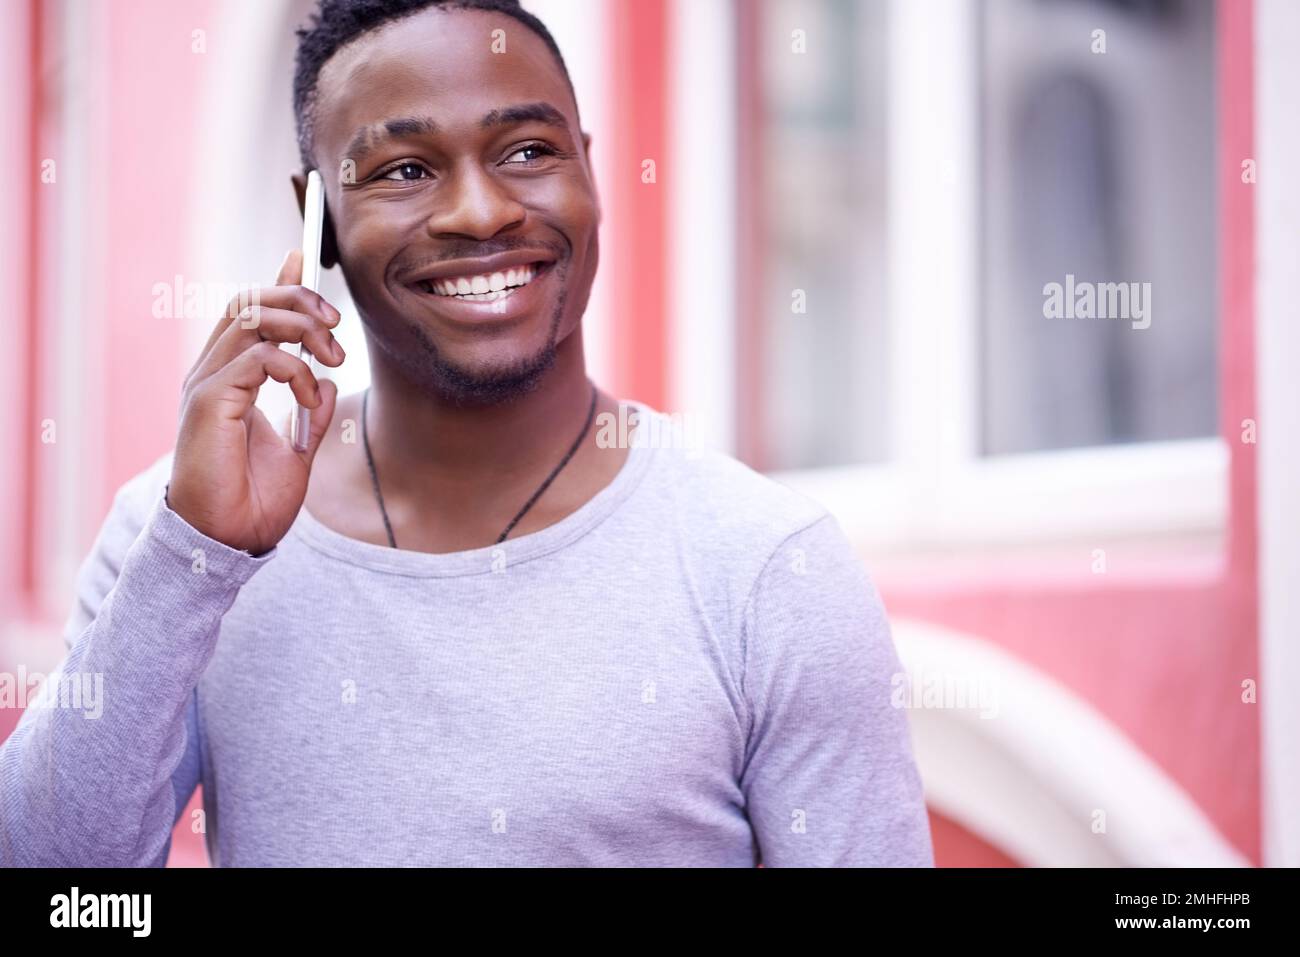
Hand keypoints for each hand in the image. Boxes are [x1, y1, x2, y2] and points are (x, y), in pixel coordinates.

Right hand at [167, 249, 344, 555]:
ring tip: (332, 356)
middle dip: (299, 299)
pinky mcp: (209, 401)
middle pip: (250, 302)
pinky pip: (258, 356)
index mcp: (228, 381)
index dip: (276, 281)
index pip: (249, 313)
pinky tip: (309, 397)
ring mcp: (206, 385)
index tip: (301, 256)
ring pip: (253, 317)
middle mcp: (211, 374)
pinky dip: (294, 368)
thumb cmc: (252, 504)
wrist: (227, 543)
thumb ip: (311, 412)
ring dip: (302, 327)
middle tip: (336, 327)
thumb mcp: (298, 450)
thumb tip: (330, 380)